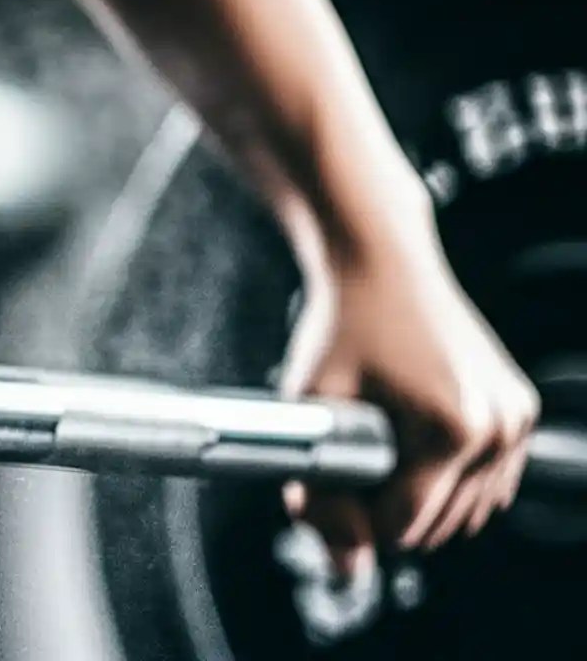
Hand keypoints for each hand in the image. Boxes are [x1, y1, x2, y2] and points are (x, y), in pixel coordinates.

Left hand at [279, 226, 538, 578]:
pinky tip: (411, 454)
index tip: (328, 480)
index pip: (402, 528)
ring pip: (467, 514)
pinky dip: (450, 484)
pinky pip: (489, 485)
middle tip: (347, 461)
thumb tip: (344, 569)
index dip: (352, 515)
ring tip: (377, 449)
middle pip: (436, 528)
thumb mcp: (314, 412)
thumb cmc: (342, 328)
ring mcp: (516, 419)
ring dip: (419, 501)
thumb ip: (321, 496)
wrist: (380, 264)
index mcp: (454, 430)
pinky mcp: (519, 411)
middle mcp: (498, 427)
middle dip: (384, 510)